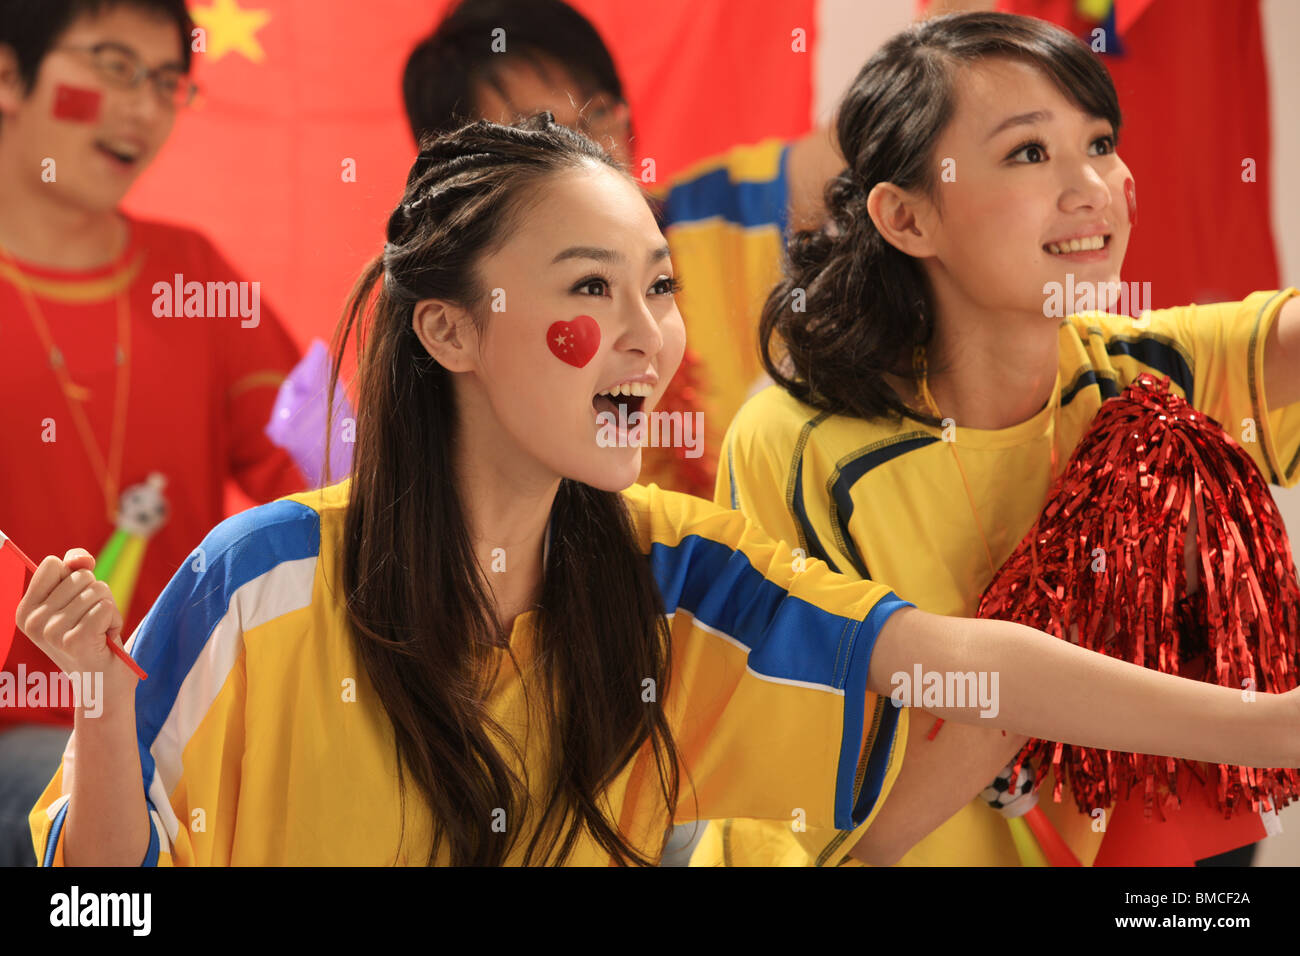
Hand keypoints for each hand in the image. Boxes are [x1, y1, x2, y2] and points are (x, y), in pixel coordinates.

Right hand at [15, 548, 137, 712]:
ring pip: (97, 590)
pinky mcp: (75, 640)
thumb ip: (76, 569)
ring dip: (108, 609)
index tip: (76, 603)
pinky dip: (115, 619)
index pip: (52, 564)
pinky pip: (106, 607)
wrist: (102, 683)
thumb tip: (81, 559)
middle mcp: (32, 621)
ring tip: (99, 632)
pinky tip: (105, 639)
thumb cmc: (93, 637)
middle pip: (80, 576)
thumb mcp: (78, 599)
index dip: (75, 576)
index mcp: (25, 610)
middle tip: (92, 623)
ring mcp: (51, 632)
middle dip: (97, 596)